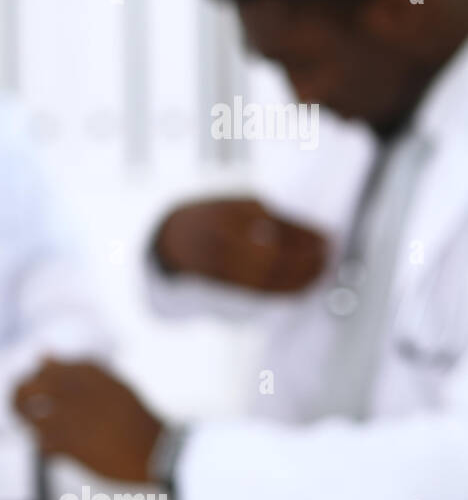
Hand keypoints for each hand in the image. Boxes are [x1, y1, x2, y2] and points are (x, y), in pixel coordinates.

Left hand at [13, 358, 162, 482]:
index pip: (43, 369)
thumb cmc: (134, 418)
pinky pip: (42, 445)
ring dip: (32, 426)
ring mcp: (70, 416)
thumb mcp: (109, 384)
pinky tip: (59, 452)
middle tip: (20, 412)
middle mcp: (74, 389)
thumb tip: (42, 354)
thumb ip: (73, 369)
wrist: (158, 450)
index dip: (35, 382)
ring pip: (29, 416)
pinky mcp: (71, 443)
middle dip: (16, 400)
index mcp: (85, 371)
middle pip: (26, 388)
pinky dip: (47, 449)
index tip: (38, 394)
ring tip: (45, 433)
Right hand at [154, 197, 327, 292]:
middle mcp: (219, 246)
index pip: (272, 232)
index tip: (328, 240)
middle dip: (304, 263)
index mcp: (225, 218)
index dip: (304, 239)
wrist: (171, 240)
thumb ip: (278, 221)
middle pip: (270, 261)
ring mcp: (219, 268)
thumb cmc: (213, 217)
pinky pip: (259, 293)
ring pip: (265, 281)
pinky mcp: (224, 286)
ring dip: (299, 280)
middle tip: (328, 258)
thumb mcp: (244, 206)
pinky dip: (285, 290)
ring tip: (321, 273)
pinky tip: (302, 285)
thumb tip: (319, 238)